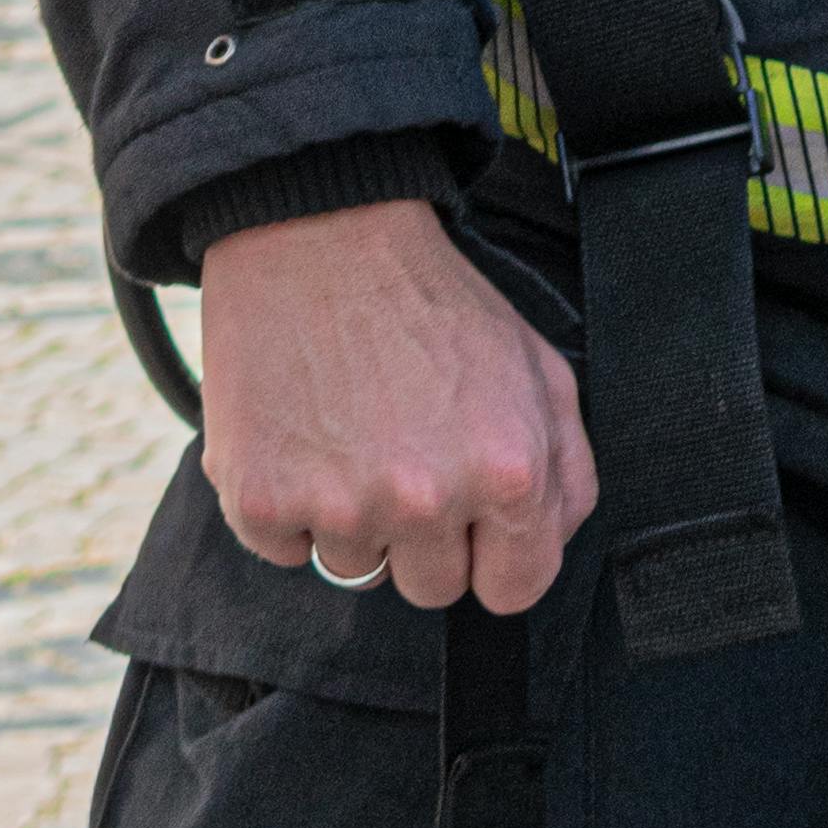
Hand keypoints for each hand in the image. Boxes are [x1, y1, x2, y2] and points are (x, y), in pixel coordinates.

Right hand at [199, 198, 596, 615]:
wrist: (320, 237)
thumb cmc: (433, 300)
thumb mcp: (537, 363)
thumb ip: (566, 464)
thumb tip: (551, 538)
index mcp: (508, 468)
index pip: (517, 589)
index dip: (499, 558)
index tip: (478, 526)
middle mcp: (427, 499)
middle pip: (433, 590)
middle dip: (427, 537)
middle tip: (408, 452)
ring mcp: (340, 508)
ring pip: (357, 572)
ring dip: (357, 518)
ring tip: (354, 428)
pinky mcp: (261, 506)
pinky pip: (287, 552)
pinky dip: (293, 506)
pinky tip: (304, 432)